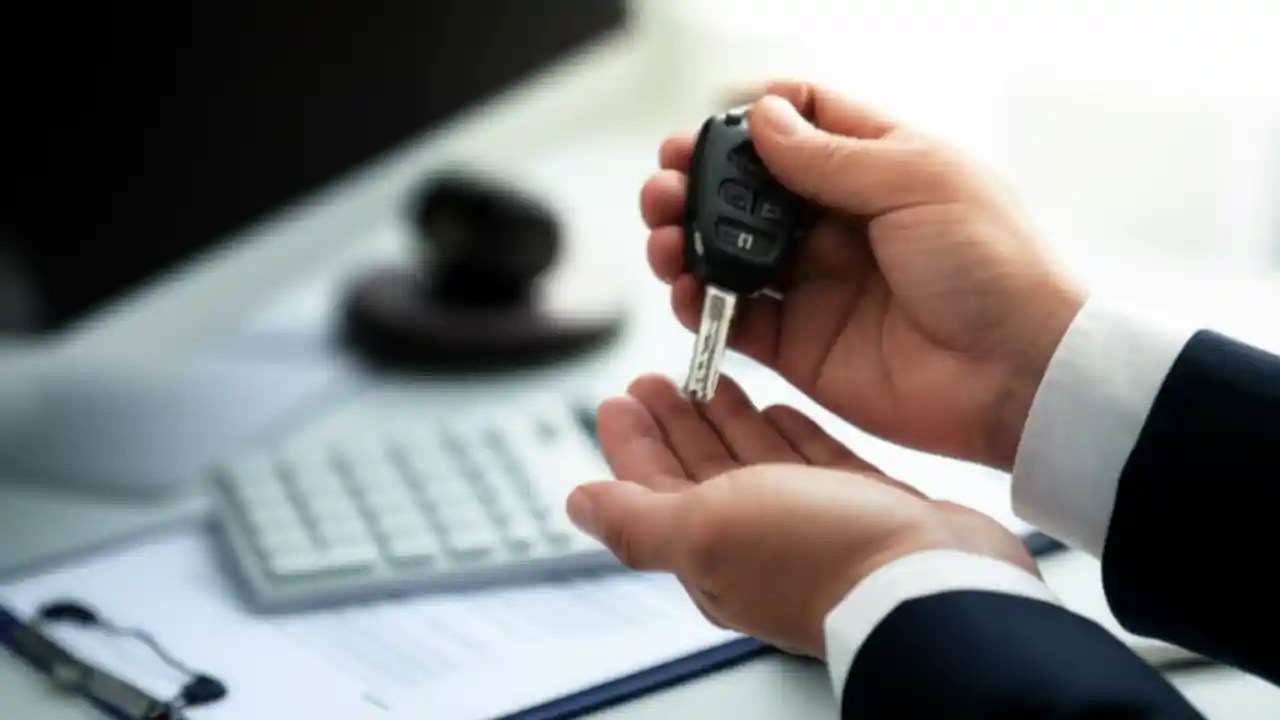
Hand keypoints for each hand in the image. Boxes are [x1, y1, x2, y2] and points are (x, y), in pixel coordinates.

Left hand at [566, 374, 1036, 656]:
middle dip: (672, 422)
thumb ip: (637, 518)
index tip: (617, 398)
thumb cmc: (821, 559)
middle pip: (698, 470)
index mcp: (709, 550)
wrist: (932, 582)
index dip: (630, 443)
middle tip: (651, 378)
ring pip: (752, 461)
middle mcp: (756, 539)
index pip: (651, 488)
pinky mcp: (858, 504)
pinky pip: (809, 459)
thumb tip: (578, 504)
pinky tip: (773, 406)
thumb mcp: (705, 532)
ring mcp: (809, 522)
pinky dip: (784, 431)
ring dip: (723, 419)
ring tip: (706, 379)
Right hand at [641, 80, 1085, 468]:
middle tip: (666, 184)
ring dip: (684, 238)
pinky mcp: (799, 344)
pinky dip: (698, 302)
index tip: (712, 127)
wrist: (1015, 375)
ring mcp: (815, 284)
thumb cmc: (994, 269)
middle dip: (697, 181)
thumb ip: (832, 156)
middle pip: (746, 190)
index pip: (800, 122)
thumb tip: (761, 118)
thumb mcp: (919, 183)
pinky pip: (733, 318)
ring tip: (662, 234)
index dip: (751, 119)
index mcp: (875, 169)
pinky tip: (685, 288)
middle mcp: (837, 224)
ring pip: (727, 251)